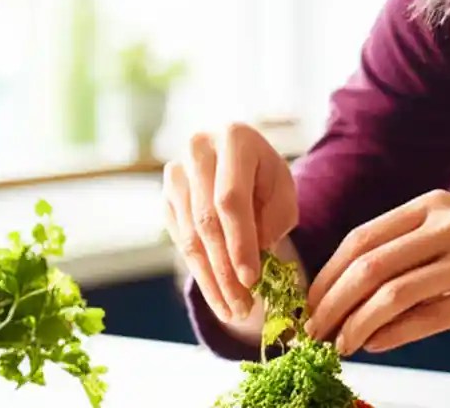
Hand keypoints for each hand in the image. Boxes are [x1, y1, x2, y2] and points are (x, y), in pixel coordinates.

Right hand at [162, 123, 297, 323]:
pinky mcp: (166, 197)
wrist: (240, 161)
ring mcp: (176, 173)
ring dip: (212, 280)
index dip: (239, 242)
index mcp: (233, 138)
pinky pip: (180, 242)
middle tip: (243, 306)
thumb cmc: (267, 177)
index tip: (252, 279)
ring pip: (190, 237)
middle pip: (206, 221)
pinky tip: (218, 298)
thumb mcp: (283, 190)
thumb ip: (272, 219)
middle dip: (225, 270)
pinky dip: (200, 273)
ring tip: (234, 311)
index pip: (230, 199)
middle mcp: (197, 149)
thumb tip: (250, 260)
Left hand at [304, 189, 449, 355]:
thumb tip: (349, 304)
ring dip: (355, 324)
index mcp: (433, 205)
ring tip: (338, 346)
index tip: (306, 303)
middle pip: (370, 264)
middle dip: (331, 302)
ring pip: (393, 293)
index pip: (362, 238)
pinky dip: (392, 335)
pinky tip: (373, 346)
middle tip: (310, 332)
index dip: (327, 273)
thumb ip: (406, 261)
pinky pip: (427, 317)